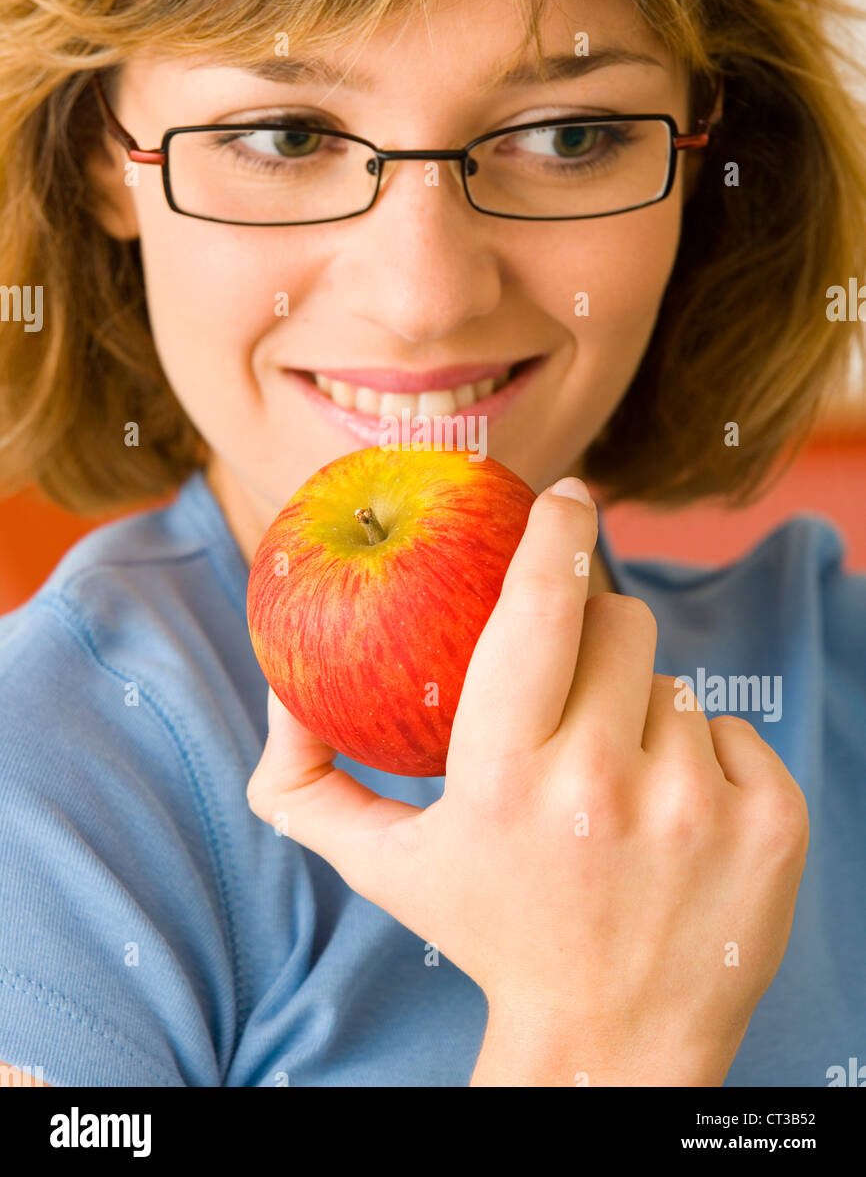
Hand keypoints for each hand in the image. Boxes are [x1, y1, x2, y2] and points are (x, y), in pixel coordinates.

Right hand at [246, 478, 808, 1084]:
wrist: (614, 1041)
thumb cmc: (491, 935)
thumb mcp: (385, 868)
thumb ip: (305, 782)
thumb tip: (279, 689)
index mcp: (504, 778)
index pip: (539, 605)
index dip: (555, 531)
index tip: (565, 494)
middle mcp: (603, 786)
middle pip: (619, 621)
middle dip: (594, 638)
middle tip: (574, 701)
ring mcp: (697, 806)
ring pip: (675, 682)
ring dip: (642, 714)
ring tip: (616, 793)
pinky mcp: (770, 826)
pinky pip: (735, 730)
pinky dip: (705, 760)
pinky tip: (674, 822)